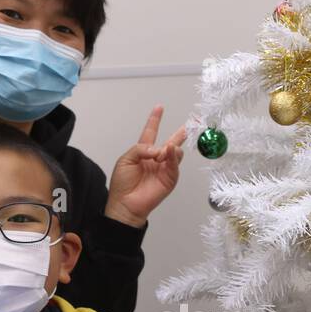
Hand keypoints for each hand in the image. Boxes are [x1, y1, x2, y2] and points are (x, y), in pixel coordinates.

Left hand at [105, 105, 185, 227]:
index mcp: (143, 152)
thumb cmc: (122, 183)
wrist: (126, 204)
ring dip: (170, 148)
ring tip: (163, 151)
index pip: (151, 132)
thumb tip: (158, 149)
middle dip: (179, 134)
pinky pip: (175, 165)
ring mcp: (164, 169)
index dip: (155, 120)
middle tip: (188, 126)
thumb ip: (141, 148)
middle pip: (170, 143)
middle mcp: (155, 159)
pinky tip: (169, 151)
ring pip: (174, 153)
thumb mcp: (126, 159)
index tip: (159, 107)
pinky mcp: (169, 179)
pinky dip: (173, 157)